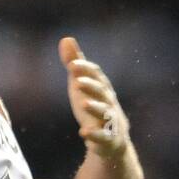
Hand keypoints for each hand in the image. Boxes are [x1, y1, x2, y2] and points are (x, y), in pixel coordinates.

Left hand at [59, 36, 130, 157]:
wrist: (113, 139)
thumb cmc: (95, 105)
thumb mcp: (82, 85)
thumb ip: (75, 64)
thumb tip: (65, 39)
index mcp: (102, 88)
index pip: (96, 75)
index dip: (85, 70)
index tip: (72, 65)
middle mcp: (108, 102)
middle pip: (102, 92)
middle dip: (91, 86)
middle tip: (77, 82)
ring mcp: (109, 121)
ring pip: (105, 113)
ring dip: (95, 108)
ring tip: (84, 104)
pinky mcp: (107, 139)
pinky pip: (102, 137)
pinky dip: (94, 135)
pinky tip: (83, 134)